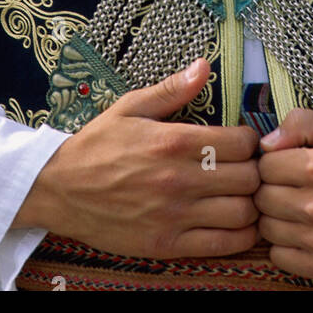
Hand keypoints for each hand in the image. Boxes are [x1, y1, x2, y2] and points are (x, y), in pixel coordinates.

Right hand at [13, 58, 259, 257]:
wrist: (59, 190)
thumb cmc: (97, 145)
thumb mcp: (131, 107)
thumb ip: (172, 89)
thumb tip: (204, 66)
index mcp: (174, 141)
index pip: (242, 142)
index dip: (249, 141)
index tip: (241, 143)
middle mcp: (179, 179)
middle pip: (249, 178)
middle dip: (253, 172)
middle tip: (244, 170)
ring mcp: (175, 215)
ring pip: (243, 213)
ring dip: (249, 204)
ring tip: (239, 196)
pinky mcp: (168, 245)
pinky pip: (223, 244)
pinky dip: (238, 235)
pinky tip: (230, 222)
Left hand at [255, 109, 312, 279]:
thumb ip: (300, 122)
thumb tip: (265, 143)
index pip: (264, 165)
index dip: (274, 162)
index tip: (289, 164)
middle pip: (262, 197)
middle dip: (272, 188)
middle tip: (294, 186)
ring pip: (266, 228)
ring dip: (277, 217)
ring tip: (300, 208)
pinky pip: (279, 256)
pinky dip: (285, 245)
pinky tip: (303, 231)